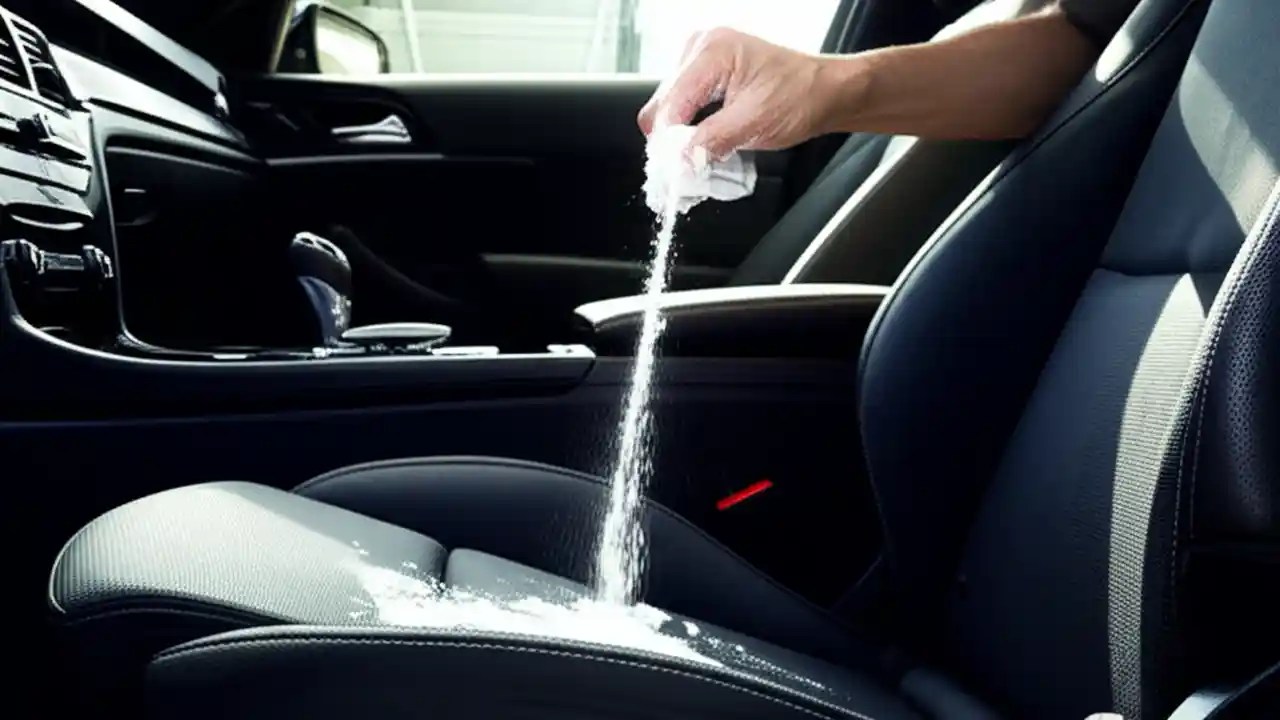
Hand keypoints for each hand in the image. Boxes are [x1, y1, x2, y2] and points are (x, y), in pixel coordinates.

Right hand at [637, 28, 839, 158]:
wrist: (825, 91)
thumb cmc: (800, 97)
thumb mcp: (753, 125)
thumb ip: (710, 142)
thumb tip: (679, 162)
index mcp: (712, 52)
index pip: (669, 104)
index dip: (669, 142)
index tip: (677, 170)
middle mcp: (701, 47)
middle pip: (663, 103)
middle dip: (674, 138)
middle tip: (692, 164)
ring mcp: (702, 56)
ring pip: (670, 105)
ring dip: (682, 132)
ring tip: (705, 149)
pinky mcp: (707, 69)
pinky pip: (684, 101)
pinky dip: (691, 124)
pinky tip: (707, 135)